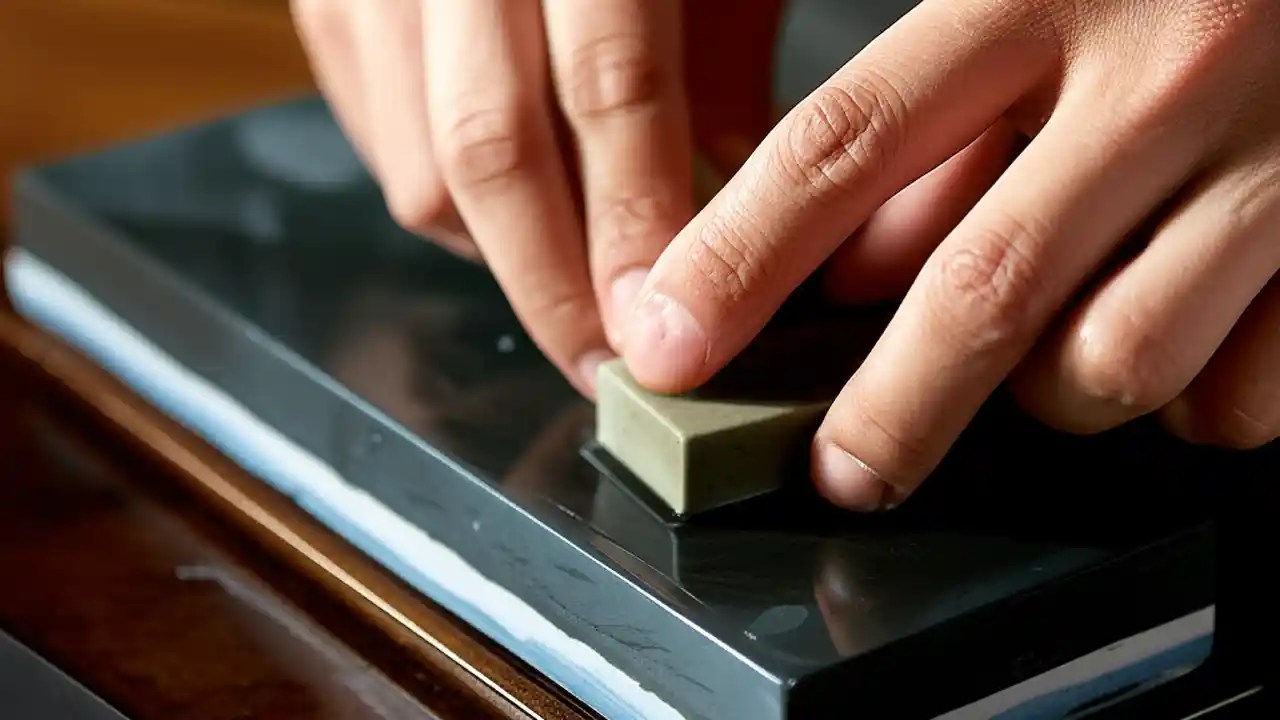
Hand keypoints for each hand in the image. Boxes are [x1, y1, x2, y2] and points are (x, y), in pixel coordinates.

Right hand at [290, 0, 780, 395]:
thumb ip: (728, 66)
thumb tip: (729, 216)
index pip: (609, 87)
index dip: (639, 222)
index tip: (665, 326)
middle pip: (486, 156)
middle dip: (552, 288)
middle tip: (606, 365)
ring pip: (422, 172)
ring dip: (502, 256)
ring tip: (573, 285)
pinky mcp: (328, 2)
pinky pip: (382, 145)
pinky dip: (451, 207)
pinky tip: (512, 214)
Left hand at [622, 0, 1279, 509]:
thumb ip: (940, 123)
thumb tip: (854, 274)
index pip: (844, 144)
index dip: (738, 260)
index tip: (672, 345)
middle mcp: (1162, 71)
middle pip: (977, 294)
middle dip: (884, 413)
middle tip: (837, 471)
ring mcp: (1275, 162)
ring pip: (1111, 364)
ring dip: (1050, 394)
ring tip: (1046, 348)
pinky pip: (1238, 394)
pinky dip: (1186, 400)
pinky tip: (1178, 335)